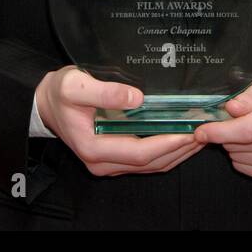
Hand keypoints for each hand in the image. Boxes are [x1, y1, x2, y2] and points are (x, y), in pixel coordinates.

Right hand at [35, 66, 204, 176]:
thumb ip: (104, 92)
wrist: (46, 103)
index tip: (189, 132)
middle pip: (150, 163)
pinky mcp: (115, 157)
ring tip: (200, 134)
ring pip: (151, 165)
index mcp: (93, 149)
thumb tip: (136, 98)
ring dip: (178, 152)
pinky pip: (146, 160)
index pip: (139, 153)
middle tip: (205, 131)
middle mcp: (103, 162)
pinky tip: (181, 136)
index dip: (166, 144)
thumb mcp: (75, 86)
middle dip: (180, 149)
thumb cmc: (59, 93)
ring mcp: (109, 163)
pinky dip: (167, 150)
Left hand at [191, 74, 251, 182]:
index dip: (220, 132)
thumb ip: (248, 96)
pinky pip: (245, 168)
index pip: (247, 129)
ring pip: (239, 157)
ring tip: (249, 131)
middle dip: (226, 133)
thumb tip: (231, 108)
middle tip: (234, 120)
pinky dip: (241, 157)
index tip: (201, 131)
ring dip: (234, 145)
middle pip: (240, 144)